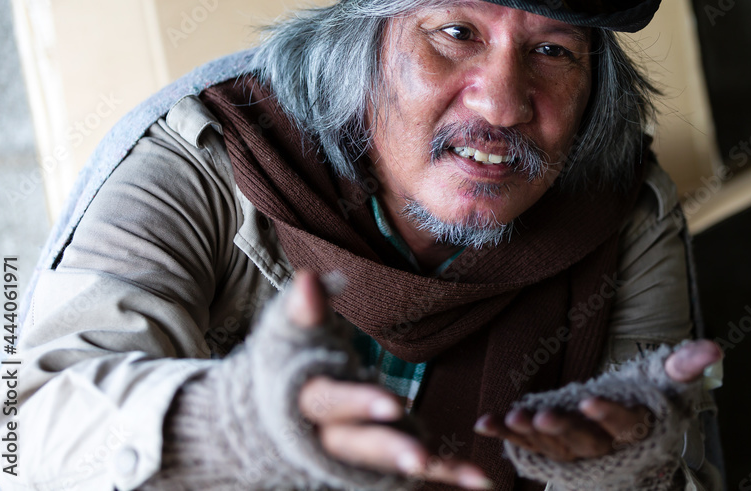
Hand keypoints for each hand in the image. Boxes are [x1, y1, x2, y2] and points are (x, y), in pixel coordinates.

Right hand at [288, 270, 492, 488]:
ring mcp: (356, 454)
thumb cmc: (289, 363)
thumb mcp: (290, 335)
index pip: (328, 401)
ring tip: (462, 474)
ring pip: (386, 464)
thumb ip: (303, 311)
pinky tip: (481, 479)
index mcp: (306, 399)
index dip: (358, 404)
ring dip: (420, 467)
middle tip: (420, 458)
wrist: (269, 418)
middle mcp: (329, 434)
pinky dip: (449, 473)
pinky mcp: (381, 462)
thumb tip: (309, 279)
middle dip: (389, 449)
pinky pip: (417, 470)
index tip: (394, 404)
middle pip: (356, 444)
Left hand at [473, 339, 721, 461]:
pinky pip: (527, 444)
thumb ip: (687, 366)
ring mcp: (575, 450)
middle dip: (564, 429)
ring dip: (531, 433)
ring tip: (514, 418)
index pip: (624, 424)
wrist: (629, 442)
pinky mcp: (549, 447)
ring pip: (554, 446)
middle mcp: (603, 445)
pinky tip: (483, 422)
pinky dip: (506, 434)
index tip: (590, 399)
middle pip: (584, 441)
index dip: (608, 415)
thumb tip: (716, 348)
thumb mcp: (669, 384)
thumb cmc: (650, 402)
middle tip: (544, 415)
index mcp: (634, 429)